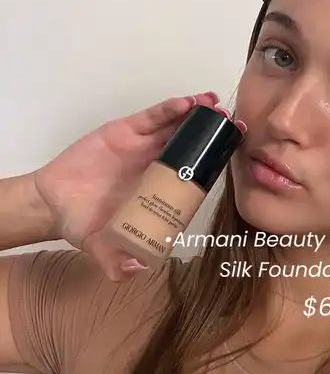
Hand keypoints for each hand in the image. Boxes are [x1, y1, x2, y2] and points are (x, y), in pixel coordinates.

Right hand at [31, 92, 244, 280]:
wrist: (50, 202)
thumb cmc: (81, 223)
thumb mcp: (101, 247)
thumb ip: (116, 262)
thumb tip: (137, 269)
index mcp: (160, 192)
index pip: (196, 177)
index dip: (215, 166)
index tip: (236, 157)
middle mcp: (157, 167)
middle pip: (194, 147)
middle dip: (214, 136)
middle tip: (236, 126)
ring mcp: (143, 147)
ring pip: (177, 128)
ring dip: (198, 117)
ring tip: (217, 106)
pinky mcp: (125, 131)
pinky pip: (152, 118)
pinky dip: (169, 110)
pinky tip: (186, 103)